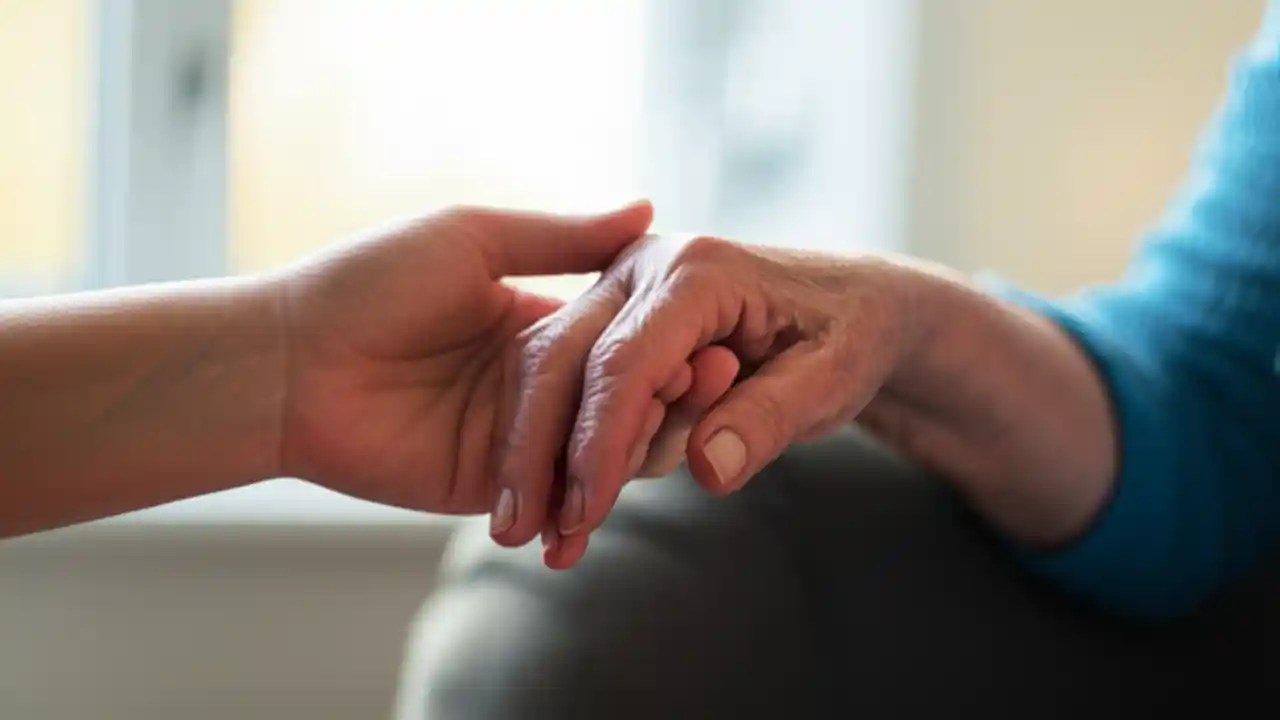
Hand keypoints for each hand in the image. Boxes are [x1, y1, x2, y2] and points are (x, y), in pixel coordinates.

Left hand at [276, 202, 730, 516]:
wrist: (290, 360)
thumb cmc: (370, 282)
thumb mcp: (473, 238)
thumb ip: (562, 237)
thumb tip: (647, 209)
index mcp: (534, 321)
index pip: (621, 340)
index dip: (668, 341)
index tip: (718, 333)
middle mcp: (533, 382)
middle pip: (621, 398)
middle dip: (671, 392)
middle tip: (723, 380)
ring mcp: (513, 439)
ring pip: (597, 450)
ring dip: (645, 440)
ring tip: (695, 424)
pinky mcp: (489, 488)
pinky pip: (553, 493)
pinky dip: (593, 490)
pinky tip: (636, 474)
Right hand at [490, 233, 932, 565]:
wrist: (849, 305)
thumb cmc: (848, 336)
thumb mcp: (833, 379)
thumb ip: (769, 418)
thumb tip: (708, 469)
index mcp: (698, 270)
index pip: (626, 359)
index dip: (600, 441)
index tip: (585, 512)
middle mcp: (643, 267)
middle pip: (561, 358)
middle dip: (540, 451)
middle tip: (533, 537)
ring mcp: (618, 290)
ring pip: (549, 369)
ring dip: (537, 456)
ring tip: (549, 540)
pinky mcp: (609, 320)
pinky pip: (566, 381)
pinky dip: (558, 447)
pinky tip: (562, 515)